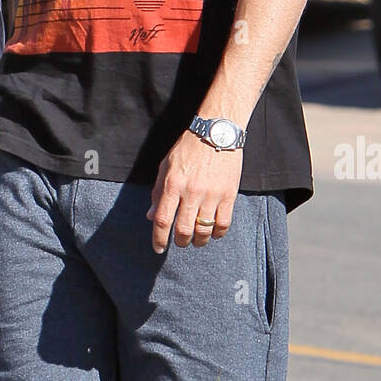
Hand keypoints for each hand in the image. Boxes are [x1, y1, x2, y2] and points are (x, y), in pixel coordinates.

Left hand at [146, 131, 242, 253]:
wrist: (217, 132)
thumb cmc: (189, 147)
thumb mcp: (166, 166)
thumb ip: (158, 192)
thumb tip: (151, 216)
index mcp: (173, 184)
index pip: (162, 220)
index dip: (158, 238)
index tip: (159, 248)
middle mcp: (191, 192)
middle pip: (183, 230)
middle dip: (180, 242)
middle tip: (180, 241)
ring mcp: (211, 194)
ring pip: (203, 230)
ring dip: (198, 240)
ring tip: (196, 239)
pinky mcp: (229, 195)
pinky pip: (223, 224)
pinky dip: (217, 234)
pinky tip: (213, 232)